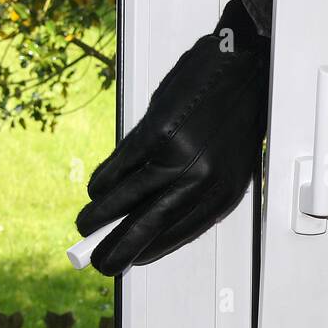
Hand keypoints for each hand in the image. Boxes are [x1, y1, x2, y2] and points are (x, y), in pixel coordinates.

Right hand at [76, 0, 268, 274]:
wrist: (241, 65)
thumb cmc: (233, 113)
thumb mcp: (230, 162)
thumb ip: (199, 190)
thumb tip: (156, 219)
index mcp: (224, 192)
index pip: (179, 235)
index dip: (148, 251)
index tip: (129, 262)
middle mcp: (201, 181)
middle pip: (147, 227)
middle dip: (117, 250)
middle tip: (98, 262)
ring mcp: (176, 157)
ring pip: (123, 201)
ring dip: (97, 218)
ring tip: (86, 225)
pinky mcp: (154, 133)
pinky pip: (118, 168)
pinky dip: (102, 182)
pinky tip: (97, 189)